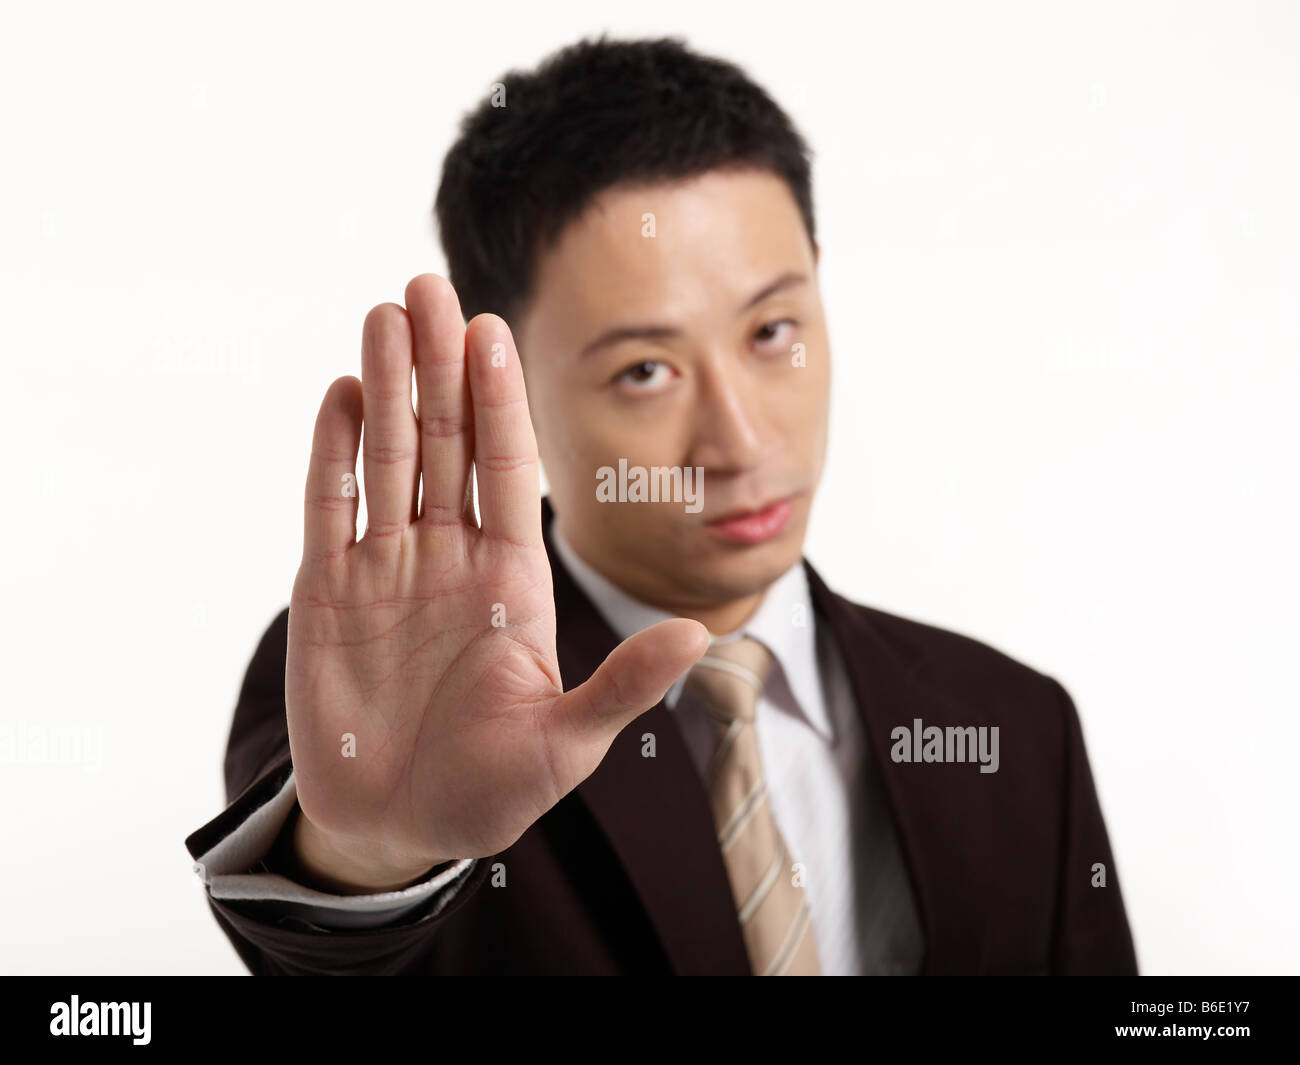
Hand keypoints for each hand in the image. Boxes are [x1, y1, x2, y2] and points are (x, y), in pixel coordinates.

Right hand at [284, 274, 708, 887]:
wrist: (400, 829)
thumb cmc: (491, 792)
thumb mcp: (566, 744)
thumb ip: (624, 684)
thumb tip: (701, 633)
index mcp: (512, 578)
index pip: (507, 469)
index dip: (500, 402)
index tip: (496, 334)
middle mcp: (451, 557)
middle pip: (444, 442)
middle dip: (438, 367)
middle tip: (431, 287)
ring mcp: (387, 569)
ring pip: (387, 457)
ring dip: (386, 387)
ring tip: (386, 315)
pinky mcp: (329, 592)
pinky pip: (330, 506)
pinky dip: (333, 452)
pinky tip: (343, 393)